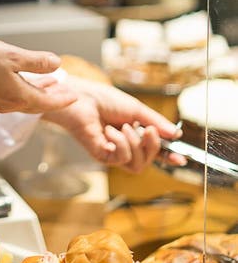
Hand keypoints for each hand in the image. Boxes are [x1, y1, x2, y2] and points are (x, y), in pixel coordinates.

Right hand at [0, 38, 77, 114]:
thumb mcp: (13, 56)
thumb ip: (37, 61)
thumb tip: (57, 64)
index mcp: (21, 96)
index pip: (49, 102)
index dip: (64, 98)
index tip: (75, 96)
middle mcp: (11, 103)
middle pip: (38, 102)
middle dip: (53, 95)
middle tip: (65, 89)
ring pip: (25, 98)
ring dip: (39, 90)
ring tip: (47, 81)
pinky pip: (13, 95)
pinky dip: (24, 88)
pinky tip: (22, 78)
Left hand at [40, 76, 182, 172]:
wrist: (81, 97)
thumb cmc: (103, 99)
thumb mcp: (135, 108)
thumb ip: (155, 121)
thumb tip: (175, 134)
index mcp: (134, 133)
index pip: (154, 150)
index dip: (168, 156)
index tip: (181, 158)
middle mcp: (124, 146)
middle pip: (149, 161)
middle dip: (153, 147)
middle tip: (147, 130)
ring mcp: (113, 152)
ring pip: (137, 165)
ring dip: (134, 144)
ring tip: (123, 127)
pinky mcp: (102, 156)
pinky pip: (121, 159)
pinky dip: (120, 144)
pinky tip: (110, 132)